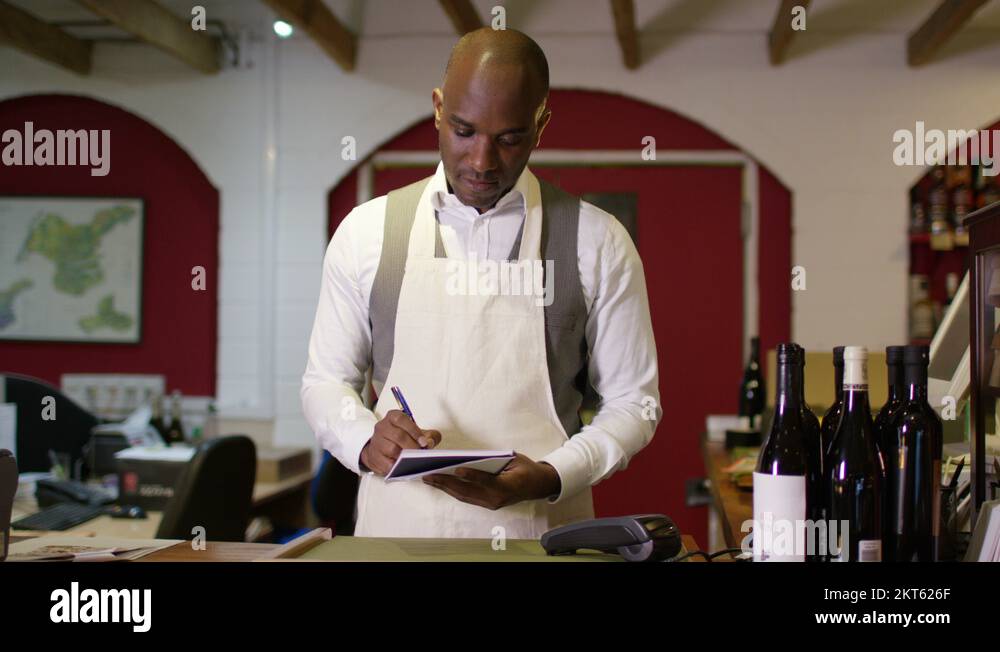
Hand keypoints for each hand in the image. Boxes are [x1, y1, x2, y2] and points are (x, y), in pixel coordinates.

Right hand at [360, 410, 441, 475]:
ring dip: (404, 456)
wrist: (381, 447)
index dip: (414, 430)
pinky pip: (386, 462)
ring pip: (391, 449)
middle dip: (412, 446)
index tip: (424, 442)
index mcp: (393, 417)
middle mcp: (383, 427)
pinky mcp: (374, 456)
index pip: (401, 419)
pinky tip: (403, 467)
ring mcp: (377, 441)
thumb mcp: (416, 432)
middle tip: (420, 453)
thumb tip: (430, 442)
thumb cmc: (400, 438)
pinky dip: (396, 466)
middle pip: (397, 435)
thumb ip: (429, 435)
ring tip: (413, 460)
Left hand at [422, 452, 560, 509]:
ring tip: (429, 479)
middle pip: (468, 491)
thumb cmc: (525, 469)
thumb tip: (471, 459)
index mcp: (507, 485)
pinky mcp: (487, 504)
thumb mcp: (514, 459)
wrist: (537, 485)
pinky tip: (441, 484)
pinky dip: (452, 490)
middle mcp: (497, 498)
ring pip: (464, 496)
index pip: (486, 481)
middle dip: (446, 483)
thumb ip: (495, 460)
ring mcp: (491, 503)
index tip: (456, 470)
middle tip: (429, 475)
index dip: (472, 476)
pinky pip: (467, 497)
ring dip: (445, 488)